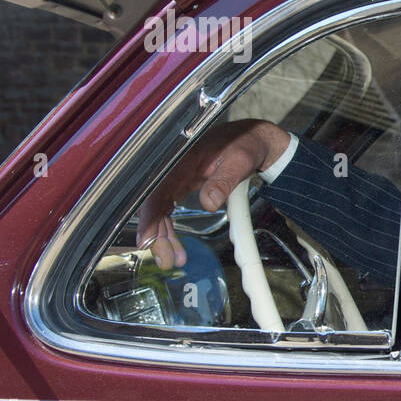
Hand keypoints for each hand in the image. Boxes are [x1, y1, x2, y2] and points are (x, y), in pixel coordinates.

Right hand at [136, 119, 290, 268]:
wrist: (252, 140)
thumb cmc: (244, 144)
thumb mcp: (238, 161)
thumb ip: (223, 181)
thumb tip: (209, 203)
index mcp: (181, 161)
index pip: (156, 192)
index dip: (149, 217)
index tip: (147, 240)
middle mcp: (172, 170)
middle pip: (154, 205)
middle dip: (156, 235)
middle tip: (166, 259)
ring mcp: (175, 178)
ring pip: (159, 211)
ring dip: (163, 236)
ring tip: (174, 259)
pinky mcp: (181, 184)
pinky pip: (168, 209)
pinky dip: (170, 228)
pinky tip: (175, 246)